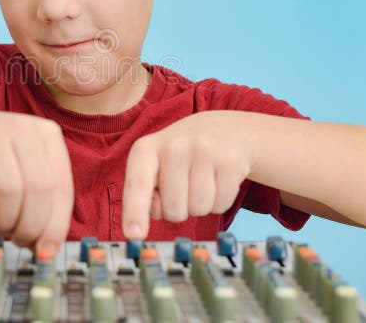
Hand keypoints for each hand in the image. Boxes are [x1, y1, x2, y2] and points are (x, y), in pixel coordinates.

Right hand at [0, 99, 73, 251]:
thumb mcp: (20, 169)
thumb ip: (40, 202)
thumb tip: (47, 248)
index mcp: (46, 134)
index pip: (62, 188)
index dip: (56, 226)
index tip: (46, 251)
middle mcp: (22, 127)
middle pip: (40, 190)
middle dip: (30, 227)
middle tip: (17, 240)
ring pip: (10, 191)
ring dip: (4, 221)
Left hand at [122, 111, 252, 238]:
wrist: (224, 130)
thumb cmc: (180, 156)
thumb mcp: (154, 165)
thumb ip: (145, 190)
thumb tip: (154, 212)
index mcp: (146, 148)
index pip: (137, 184)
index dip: (135, 212)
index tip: (134, 235)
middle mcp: (173, 146)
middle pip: (173, 210)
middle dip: (178, 210)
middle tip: (183, 186)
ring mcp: (204, 151)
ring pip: (199, 210)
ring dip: (199, 205)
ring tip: (200, 180)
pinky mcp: (230, 162)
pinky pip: (221, 205)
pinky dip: (219, 201)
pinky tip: (217, 180)